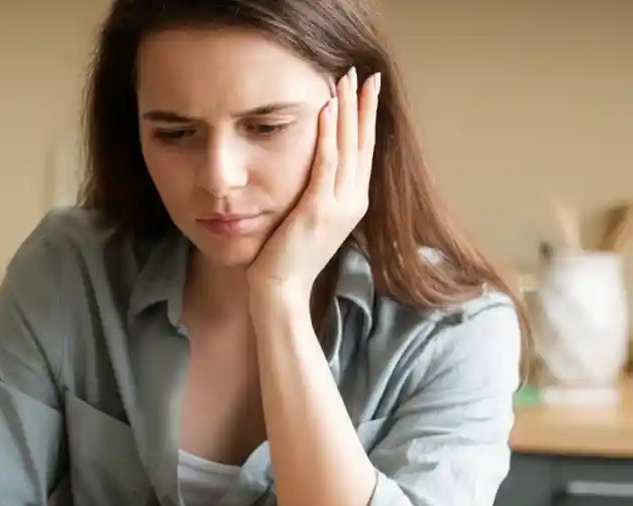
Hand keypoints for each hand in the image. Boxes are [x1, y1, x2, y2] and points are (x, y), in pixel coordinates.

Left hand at [246, 67, 381, 299]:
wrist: (282, 290)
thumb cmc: (288, 257)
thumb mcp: (310, 219)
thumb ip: (317, 193)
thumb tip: (313, 169)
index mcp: (353, 202)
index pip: (364, 151)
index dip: (366, 118)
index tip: (366, 88)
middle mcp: (353, 201)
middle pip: (363, 143)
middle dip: (362, 105)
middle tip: (363, 72)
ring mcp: (339, 206)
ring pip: (349, 147)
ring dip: (347, 110)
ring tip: (346, 80)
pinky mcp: (317, 210)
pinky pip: (326, 164)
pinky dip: (328, 136)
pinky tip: (326, 110)